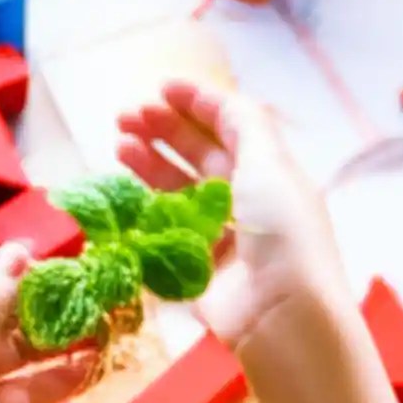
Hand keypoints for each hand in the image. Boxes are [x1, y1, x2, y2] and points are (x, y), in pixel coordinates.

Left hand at [0, 245, 97, 402]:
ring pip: (18, 352)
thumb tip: (18, 254)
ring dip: (57, 338)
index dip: (2, 265)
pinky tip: (92, 363)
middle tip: (86, 284)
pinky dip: (59, 378)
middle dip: (38, 301)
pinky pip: (29, 390)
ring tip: (100, 320)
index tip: (46, 252)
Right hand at [118, 83, 349, 344]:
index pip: (231, 125)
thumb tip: (222, 98)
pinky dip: (143, 205)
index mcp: (270, 170)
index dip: (197, 103)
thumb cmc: (282, 231)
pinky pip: (164, 227)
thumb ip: (245, 123)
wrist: (282, 315)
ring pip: (177, 186)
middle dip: (163, 129)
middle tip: (126, 115)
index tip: (160, 88)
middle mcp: (246, 197)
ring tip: (120, 144)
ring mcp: (220, 231)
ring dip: (149, 161)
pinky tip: (123, 189)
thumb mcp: (270, 163)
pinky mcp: (195, 264)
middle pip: (199, 153)